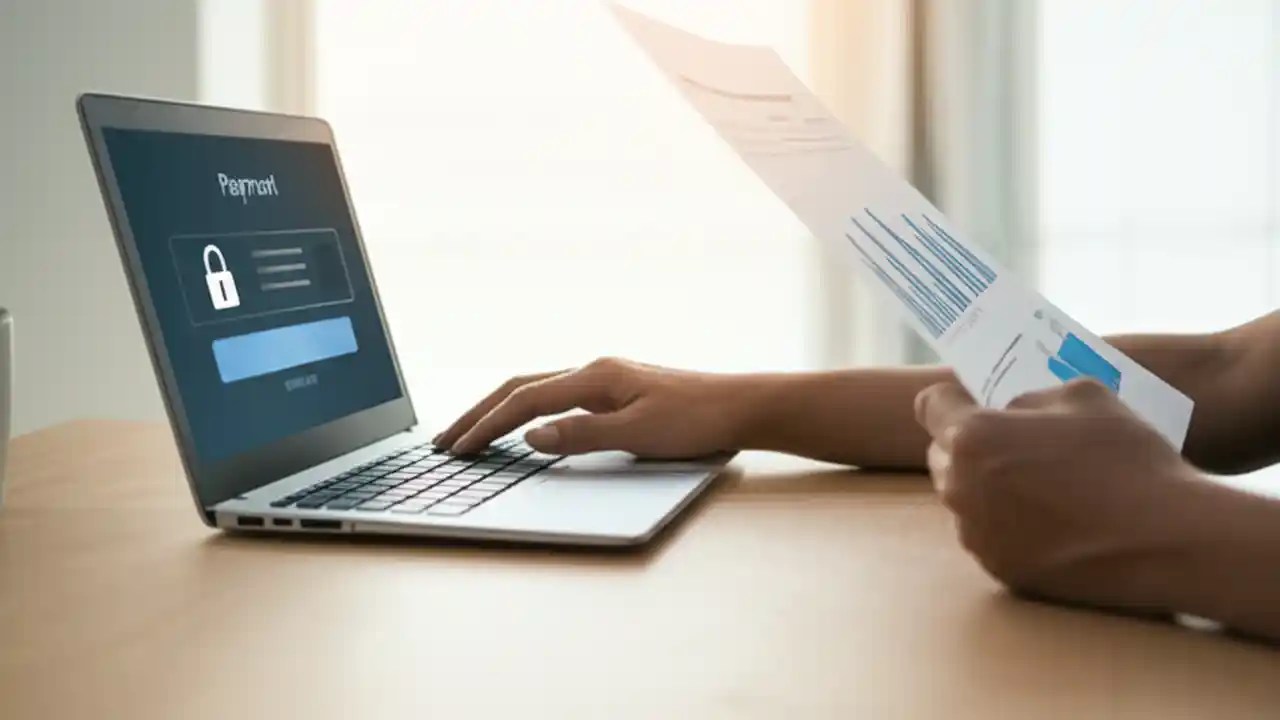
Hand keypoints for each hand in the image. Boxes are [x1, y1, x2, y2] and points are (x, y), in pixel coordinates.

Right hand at [437, 357, 750, 456]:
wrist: (742, 408)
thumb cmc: (698, 421)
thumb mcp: (637, 434)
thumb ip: (581, 436)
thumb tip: (529, 435)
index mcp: (596, 377)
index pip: (525, 399)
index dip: (487, 424)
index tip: (457, 448)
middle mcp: (596, 372)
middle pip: (521, 387)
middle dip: (480, 413)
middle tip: (446, 440)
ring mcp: (607, 380)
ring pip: (538, 389)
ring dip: (500, 409)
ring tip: (472, 431)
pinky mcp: (618, 392)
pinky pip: (558, 396)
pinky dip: (528, 410)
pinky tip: (523, 425)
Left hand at [913, 378, 1204, 614]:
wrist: (1167, 539)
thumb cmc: (1126, 457)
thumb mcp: (1082, 395)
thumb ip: (1029, 398)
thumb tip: (1008, 412)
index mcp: (972, 436)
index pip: (930, 406)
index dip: (953, 398)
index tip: (975, 400)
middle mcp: (960, 488)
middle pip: (941, 454)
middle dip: (968, 444)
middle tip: (1015, 443)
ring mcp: (977, 535)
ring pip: (963, 498)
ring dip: (986, 487)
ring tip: (1039, 485)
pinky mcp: (1000, 571)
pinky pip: (987, 536)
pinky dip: (1007, 525)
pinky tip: (1051, 521)